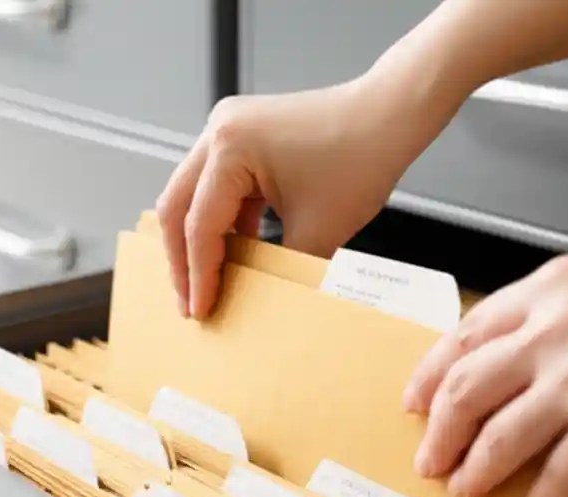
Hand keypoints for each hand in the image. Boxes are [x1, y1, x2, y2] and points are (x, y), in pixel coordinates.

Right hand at [156, 53, 468, 318]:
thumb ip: (278, 269)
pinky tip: (236, 253)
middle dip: (181, 260)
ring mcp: (228, 128)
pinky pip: (219, 185)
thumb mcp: (318, 231)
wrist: (390, 114)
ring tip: (207, 282)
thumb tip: (254, 299)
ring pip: (192, 196)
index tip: (200, 310)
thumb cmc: (362, 157)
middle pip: (177, 206)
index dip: (199, 275)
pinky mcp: (243, 135)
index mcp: (230, 147)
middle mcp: (220, 130)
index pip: (201, 225)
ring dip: (199, 240)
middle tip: (189, 302)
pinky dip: (224, 221)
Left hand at [403, 235, 567, 496]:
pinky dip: (537, 496)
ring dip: (475, 468)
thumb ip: (559, 320)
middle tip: (429, 457)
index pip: (463, 336)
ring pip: (496, 435)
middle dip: (438, 430)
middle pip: (464, 389)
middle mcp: (554, 331)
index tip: (416, 399)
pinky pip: (556, 473)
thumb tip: (522, 364)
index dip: (430, 375)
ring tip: (468, 487)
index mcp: (551, 290)